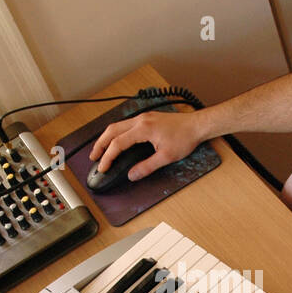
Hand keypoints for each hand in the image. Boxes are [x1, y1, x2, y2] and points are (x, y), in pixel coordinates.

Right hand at [88, 109, 203, 181]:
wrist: (197, 125)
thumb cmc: (185, 138)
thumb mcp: (166, 157)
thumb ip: (147, 167)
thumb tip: (132, 175)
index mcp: (143, 129)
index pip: (118, 143)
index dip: (108, 157)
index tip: (102, 167)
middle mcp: (140, 120)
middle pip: (112, 130)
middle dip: (100, 144)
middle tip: (94, 157)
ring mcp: (144, 117)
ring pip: (118, 125)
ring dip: (107, 137)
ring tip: (101, 149)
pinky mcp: (148, 118)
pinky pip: (126, 124)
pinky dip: (117, 133)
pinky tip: (117, 140)